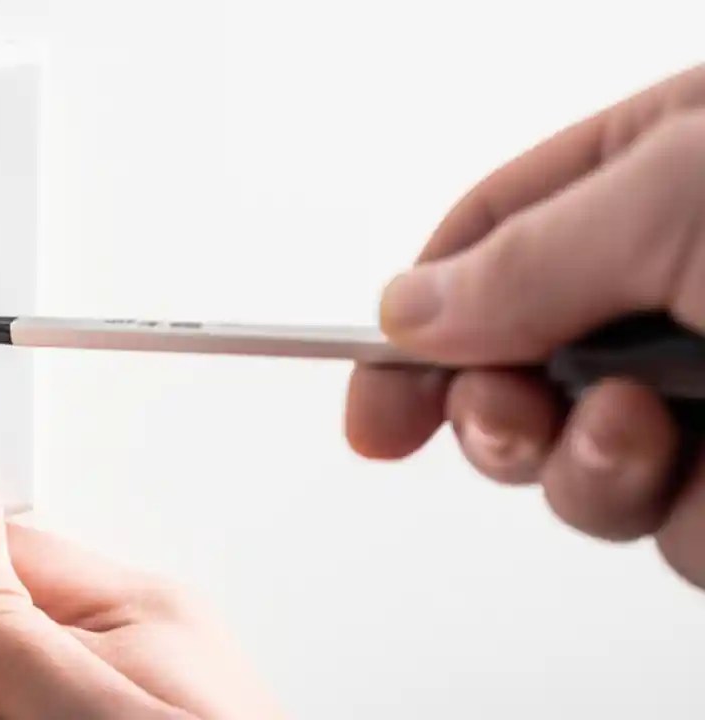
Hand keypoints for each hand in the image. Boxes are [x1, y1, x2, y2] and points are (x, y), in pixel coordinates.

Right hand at [345, 64, 704, 586]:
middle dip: (494, 415)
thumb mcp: (681, 197)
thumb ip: (528, 258)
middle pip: (514, 373)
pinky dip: (687, 525)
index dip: (414, 330)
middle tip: (511, 411)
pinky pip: (676, 537)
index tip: (371, 411)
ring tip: (647, 435)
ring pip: (583, 473)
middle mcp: (682, 289)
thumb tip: (408, 312)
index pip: (487, 249)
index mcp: (658, 179)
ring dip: (589, 474)